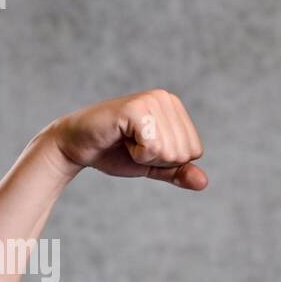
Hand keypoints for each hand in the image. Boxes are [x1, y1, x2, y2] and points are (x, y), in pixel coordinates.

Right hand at [44, 89, 206, 189]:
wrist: (77, 147)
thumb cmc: (114, 152)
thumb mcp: (153, 165)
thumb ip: (178, 172)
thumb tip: (204, 183)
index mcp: (175, 108)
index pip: (194, 152)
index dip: (168, 160)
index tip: (143, 147)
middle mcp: (166, 98)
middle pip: (184, 153)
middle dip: (157, 159)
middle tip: (132, 145)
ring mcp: (152, 100)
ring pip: (170, 151)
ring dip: (145, 156)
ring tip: (125, 140)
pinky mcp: (136, 108)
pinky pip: (153, 147)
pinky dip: (136, 153)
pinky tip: (120, 138)